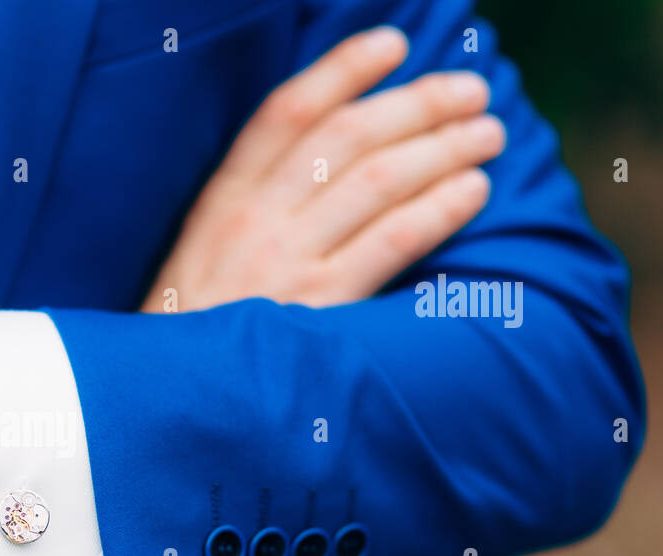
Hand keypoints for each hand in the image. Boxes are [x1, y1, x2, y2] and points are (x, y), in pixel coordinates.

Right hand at [142, 26, 504, 311]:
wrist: (175, 403)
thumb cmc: (196, 331)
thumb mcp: (202, 256)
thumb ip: (253, 205)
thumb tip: (334, 157)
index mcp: (221, 202)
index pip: (286, 114)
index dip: (343, 70)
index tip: (393, 45)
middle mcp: (253, 223)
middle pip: (346, 139)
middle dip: (417, 104)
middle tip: (469, 93)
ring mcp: (285, 265)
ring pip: (377, 181)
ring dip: (443, 149)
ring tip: (487, 136)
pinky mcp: (319, 310)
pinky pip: (393, 241)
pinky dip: (439, 209)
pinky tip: (472, 192)